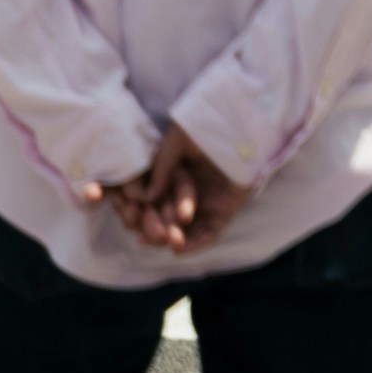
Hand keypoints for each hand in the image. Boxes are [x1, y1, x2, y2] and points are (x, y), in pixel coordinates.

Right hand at [84, 128, 245, 255]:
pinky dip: (196, 242)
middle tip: (144, 236)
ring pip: (189, 227)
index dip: (143, 209)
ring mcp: (208, 201)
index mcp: (176, 172)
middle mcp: (190, 189)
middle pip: (170, 215)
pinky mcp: (225, 210)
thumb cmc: (207, 125)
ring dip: (176, 238)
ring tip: (164, 242)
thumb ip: (162, 166)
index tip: (130, 218)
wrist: (241, 124)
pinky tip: (181, 248)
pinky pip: (210, 231)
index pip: (156, 197)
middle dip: (157, 227)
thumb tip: (145, 197)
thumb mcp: (177, 140)